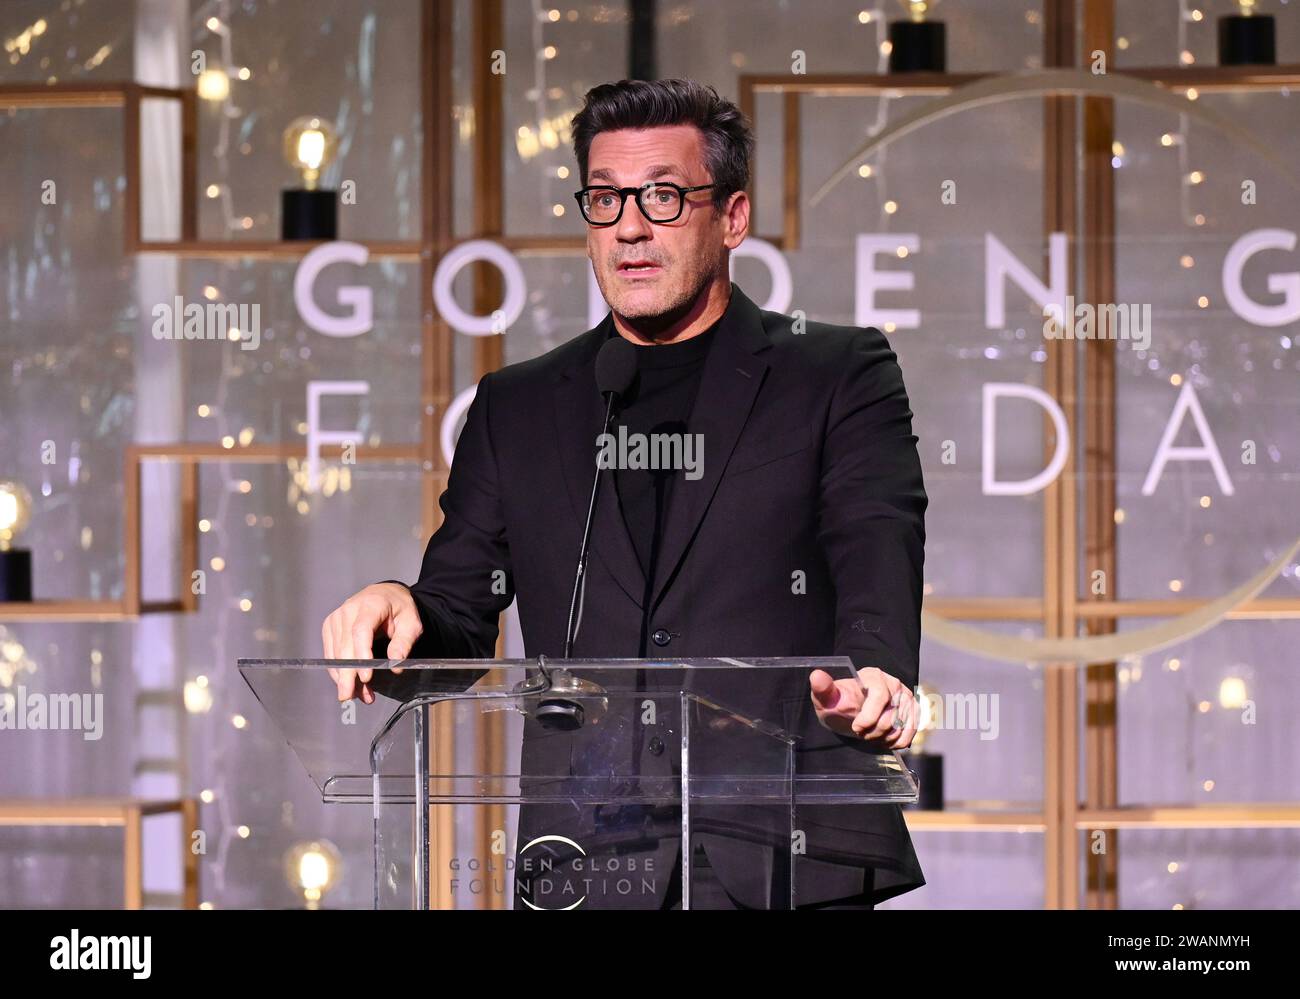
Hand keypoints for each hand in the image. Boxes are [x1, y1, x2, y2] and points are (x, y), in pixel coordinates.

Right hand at [322, 583, 421, 703]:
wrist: (386, 595)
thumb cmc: (399, 609)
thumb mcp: (411, 622)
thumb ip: (404, 642)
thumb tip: (396, 664)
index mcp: (371, 604)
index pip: (361, 631)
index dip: (362, 655)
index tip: (366, 677)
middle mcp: (349, 610)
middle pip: (345, 645)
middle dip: (348, 674)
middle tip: (351, 695)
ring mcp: (336, 618)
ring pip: (335, 653)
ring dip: (344, 677)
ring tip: (358, 695)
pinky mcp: (330, 627)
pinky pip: (330, 653)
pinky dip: (338, 671)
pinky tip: (349, 684)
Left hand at [809, 667, 916, 749]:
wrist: (851, 711)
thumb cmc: (839, 704)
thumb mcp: (827, 698)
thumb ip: (823, 688)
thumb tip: (816, 676)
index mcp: (873, 676)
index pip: (880, 696)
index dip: (869, 716)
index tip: (856, 728)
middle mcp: (893, 684)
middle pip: (891, 716)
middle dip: (873, 731)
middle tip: (860, 733)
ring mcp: (906, 697)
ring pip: (901, 727)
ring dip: (883, 738)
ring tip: (870, 734)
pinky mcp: (913, 711)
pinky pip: (910, 732)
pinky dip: (896, 742)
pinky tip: (884, 740)